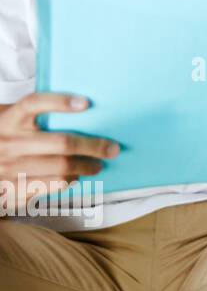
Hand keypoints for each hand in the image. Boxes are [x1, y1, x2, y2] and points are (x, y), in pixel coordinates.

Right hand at [0, 93, 118, 199]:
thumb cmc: (1, 138)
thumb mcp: (8, 120)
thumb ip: (32, 115)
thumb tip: (79, 106)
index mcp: (8, 119)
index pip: (33, 104)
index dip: (59, 102)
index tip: (85, 103)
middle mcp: (8, 142)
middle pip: (61, 143)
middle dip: (93, 146)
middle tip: (112, 148)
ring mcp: (9, 168)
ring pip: (61, 168)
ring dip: (86, 167)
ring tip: (97, 164)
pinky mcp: (12, 189)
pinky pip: (51, 185)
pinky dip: (68, 181)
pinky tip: (76, 177)